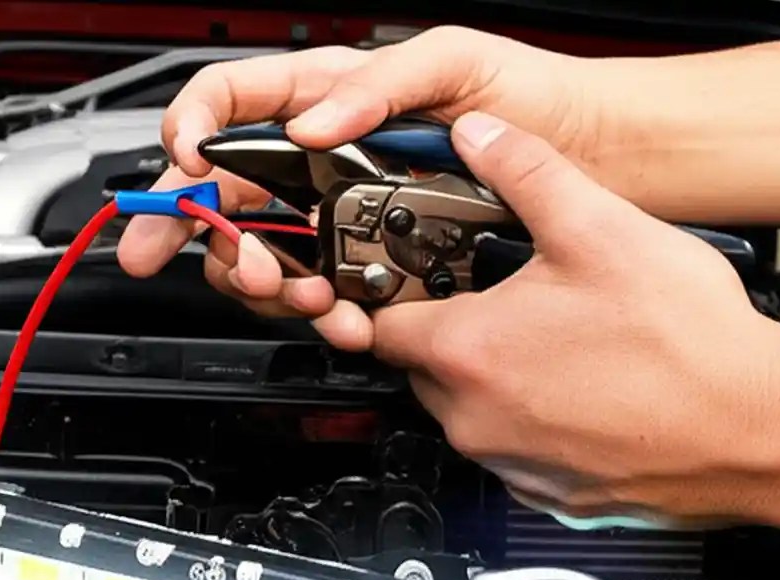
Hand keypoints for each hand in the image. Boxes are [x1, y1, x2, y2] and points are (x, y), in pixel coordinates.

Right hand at [117, 27, 597, 350]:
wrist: (592, 154)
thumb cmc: (528, 94)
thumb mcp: (451, 62)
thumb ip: (373, 87)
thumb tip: (308, 125)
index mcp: (327, 98)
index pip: (229, 103)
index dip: (192, 131)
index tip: (187, 164)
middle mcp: (322, 160)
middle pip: (225, 195)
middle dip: (196, 231)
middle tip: (202, 257)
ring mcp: (344, 217)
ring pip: (265, 256)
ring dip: (264, 283)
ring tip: (300, 291)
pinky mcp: (375, 267)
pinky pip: (325, 295)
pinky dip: (322, 315)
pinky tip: (343, 317)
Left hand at [373, 111, 779, 526]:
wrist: (758, 431)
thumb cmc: (687, 345)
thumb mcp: (600, 226)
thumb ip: (525, 171)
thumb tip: (481, 136)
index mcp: (468, 353)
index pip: (381, 325)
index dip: (396, 294)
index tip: (419, 278)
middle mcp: (474, 421)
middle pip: (423, 369)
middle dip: (454, 332)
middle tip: (509, 299)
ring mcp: (511, 465)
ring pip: (471, 412)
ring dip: (497, 378)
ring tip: (561, 341)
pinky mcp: (551, 496)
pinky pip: (516, 451)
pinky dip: (536, 422)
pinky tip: (588, 390)